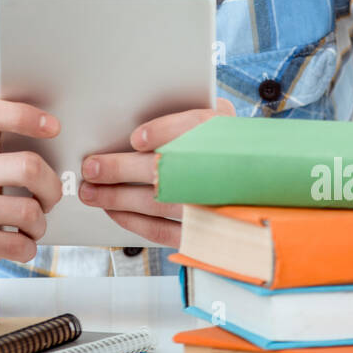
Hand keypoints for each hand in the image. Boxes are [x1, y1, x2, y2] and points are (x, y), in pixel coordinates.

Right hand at [0, 96, 61, 266]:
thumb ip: (4, 147)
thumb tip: (52, 135)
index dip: (22, 115)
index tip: (53, 127)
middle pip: (28, 167)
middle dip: (52, 186)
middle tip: (50, 195)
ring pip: (29, 211)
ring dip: (40, 223)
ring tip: (32, 225)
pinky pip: (19, 245)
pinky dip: (28, 247)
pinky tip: (20, 242)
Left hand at [79, 97, 235, 246]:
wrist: (260, 193)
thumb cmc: (232, 152)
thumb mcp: (223, 122)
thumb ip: (190, 117)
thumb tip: (142, 127)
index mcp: (228, 135)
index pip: (198, 127)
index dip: (165, 132)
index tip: (137, 138)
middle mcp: (221, 171)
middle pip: (167, 168)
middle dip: (121, 169)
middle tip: (92, 167)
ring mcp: (212, 207)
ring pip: (157, 203)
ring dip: (117, 197)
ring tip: (91, 192)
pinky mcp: (204, 234)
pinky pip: (162, 231)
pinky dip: (133, 222)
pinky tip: (114, 212)